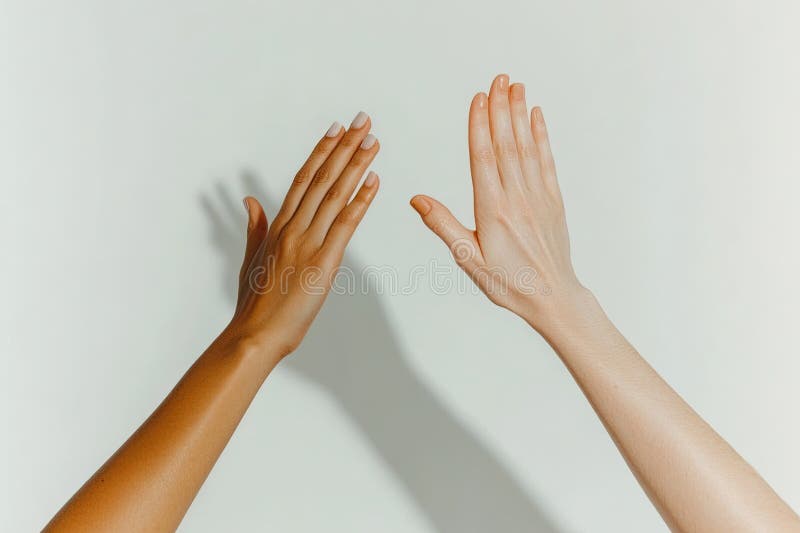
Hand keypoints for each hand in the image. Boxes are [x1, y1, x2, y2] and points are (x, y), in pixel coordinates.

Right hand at [227, 112, 379, 355]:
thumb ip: (254, 226)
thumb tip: (250, 200)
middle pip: (321, 178)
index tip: (337, 129)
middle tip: (363, 121)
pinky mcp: (322, 262)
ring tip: (372, 141)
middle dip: (344, 147)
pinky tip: (373, 181)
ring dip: (356, 164)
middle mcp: (293, 228)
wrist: (254, 335)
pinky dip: (360, 200)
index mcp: (278, 227)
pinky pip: (344, 224)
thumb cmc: (254, 303)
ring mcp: (307, 243)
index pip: (303, 179)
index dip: (321, 151)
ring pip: (334, 194)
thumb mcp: (251, 259)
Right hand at [411, 75, 584, 332]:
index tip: (478, 99)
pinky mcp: (553, 201)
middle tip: (498, 79)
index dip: (480, 126)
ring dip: (520, 115)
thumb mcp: (468, 259)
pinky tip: (537, 117)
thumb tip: (417, 199)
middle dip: (500, 109)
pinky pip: (546, 161)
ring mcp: (538, 197)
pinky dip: (542, 137)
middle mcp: (517, 199)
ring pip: (527, 148)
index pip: (483, 159)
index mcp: (493, 211)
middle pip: (506, 145)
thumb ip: (443, 225)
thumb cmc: (508, 283)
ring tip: (516, 87)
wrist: (552, 297)